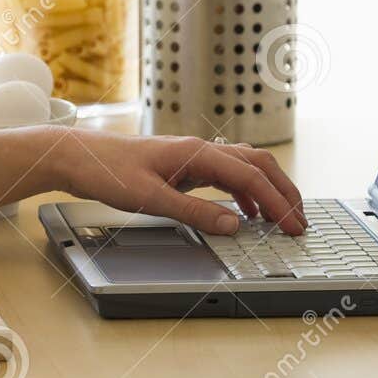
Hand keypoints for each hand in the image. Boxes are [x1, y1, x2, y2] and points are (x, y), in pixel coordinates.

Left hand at [57, 131, 305, 235]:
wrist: (77, 156)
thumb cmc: (107, 171)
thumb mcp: (149, 198)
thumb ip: (193, 212)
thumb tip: (234, 224)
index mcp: (196, 153)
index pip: (251, 176)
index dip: (277, 203)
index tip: (293, 226)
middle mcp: (199, 150)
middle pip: (257, 165)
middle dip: (283, 192)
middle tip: (300, 222)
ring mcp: (192, 156)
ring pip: (244, 167)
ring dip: (267, 190)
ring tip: (281, 218)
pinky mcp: (182, 166)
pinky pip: (225, 175)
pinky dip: (244, 191)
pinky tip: (245, 211)